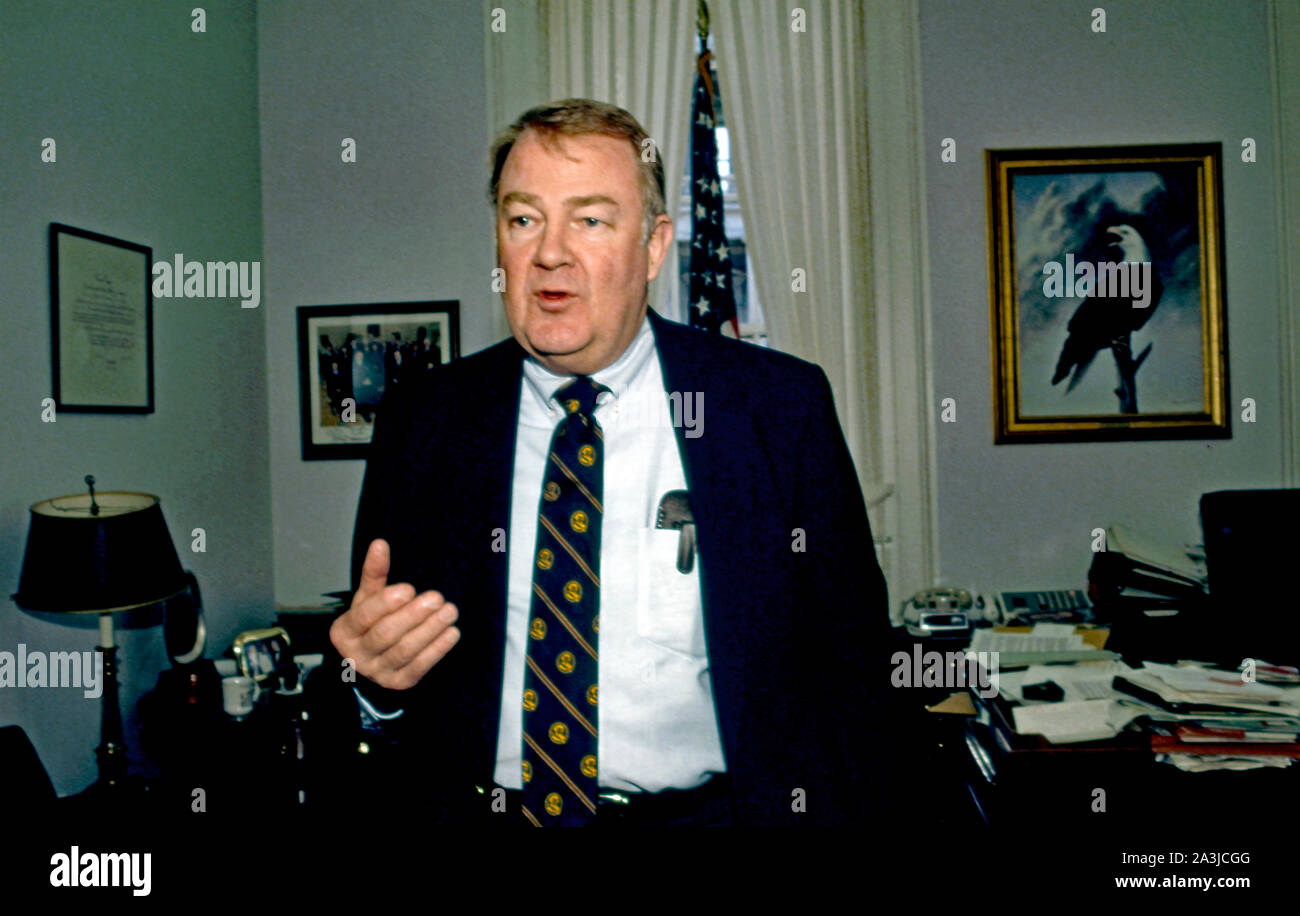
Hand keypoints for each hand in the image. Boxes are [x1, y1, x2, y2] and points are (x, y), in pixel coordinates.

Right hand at [329, 538, 459, 689]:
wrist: (368, 664)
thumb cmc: (369, 626)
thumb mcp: (366, 599)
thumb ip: (374, 574)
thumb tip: (380, 544)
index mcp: (344, 632)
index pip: (363, 616)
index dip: (386, 603)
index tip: (408, 589)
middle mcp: (357, 655)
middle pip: (385, 634)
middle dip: (413, 615)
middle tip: (436, 597)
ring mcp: (378, 672)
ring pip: (404, 651)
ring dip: (430, 630)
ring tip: (449, 611)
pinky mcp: (399, 683)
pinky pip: (420, 667)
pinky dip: (437, 650)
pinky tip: (451, 633)